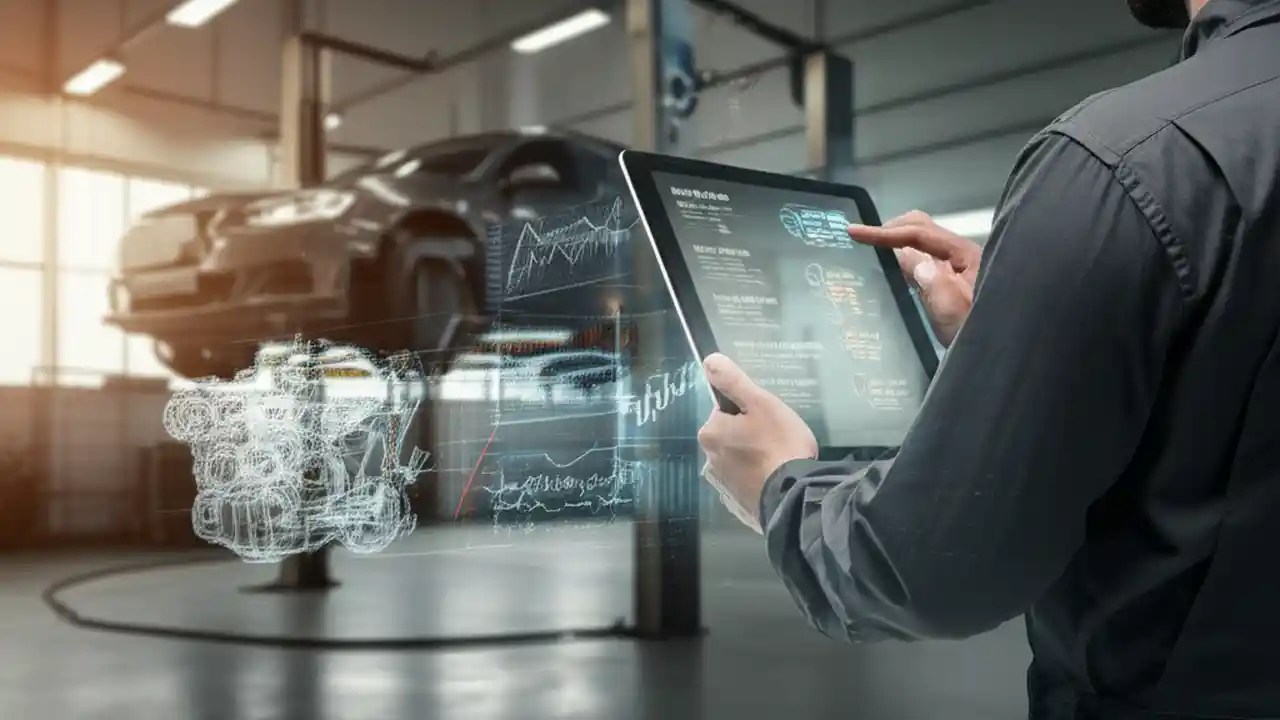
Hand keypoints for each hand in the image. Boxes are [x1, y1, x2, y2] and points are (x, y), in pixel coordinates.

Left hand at [697, 353, 817, 533]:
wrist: (793, 495)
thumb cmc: (778, 443)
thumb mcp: (760, 403)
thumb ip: (734, 381)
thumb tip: (709, 360)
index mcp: (710, 432)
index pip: (725, 410)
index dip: (748, 410)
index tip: (767, 418)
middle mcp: (709, 458)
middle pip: (731, 435)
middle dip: (749, 434)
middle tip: (777, 437)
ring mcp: (723, 483)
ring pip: (738, 458)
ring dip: (754, 456)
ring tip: (780, 457)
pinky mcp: (737, 501)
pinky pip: (746, 479)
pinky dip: (758, 476)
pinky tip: (776, 476)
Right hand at [848, 210, 981, 346]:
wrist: (998, 357)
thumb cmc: (977, 333)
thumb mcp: (951, 308)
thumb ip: (928, 278)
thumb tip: (903, 253)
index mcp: (965, 254)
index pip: (920, 233)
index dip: (885, 232)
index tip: (853, 232)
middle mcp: (960, 255)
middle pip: (921, 229)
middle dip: (891, 230)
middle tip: (863, 239)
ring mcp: (955, 269)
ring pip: (920, 244)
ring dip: (895, 243)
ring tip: (869, 249)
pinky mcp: (949, 283)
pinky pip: (922, 262)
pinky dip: (902, 259)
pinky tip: (888, 269)